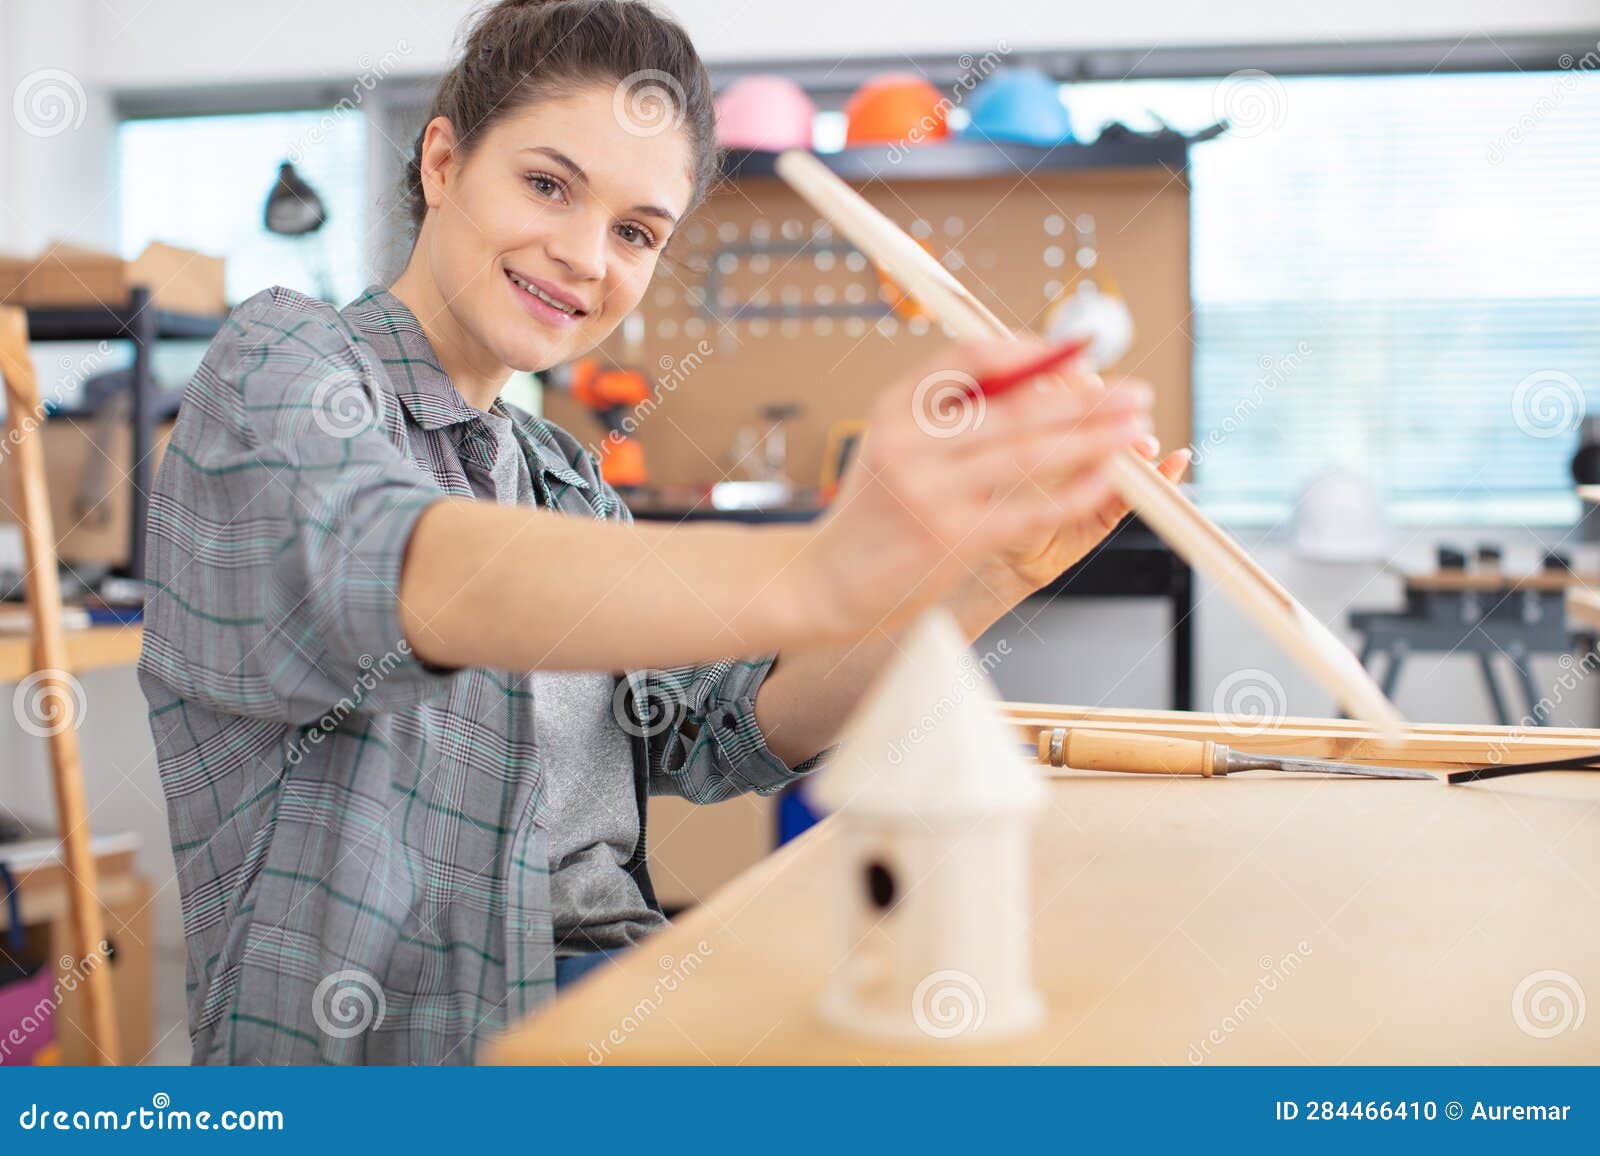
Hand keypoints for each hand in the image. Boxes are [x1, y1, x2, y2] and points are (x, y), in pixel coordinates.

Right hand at [801, 339, 1151, 640]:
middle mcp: (909, 442)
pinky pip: (1028, 508)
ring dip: (1093, 438)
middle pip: (1015, 406)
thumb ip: (947, 415)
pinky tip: (1106, 480)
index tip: (1078, 356)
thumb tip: (1031, 379)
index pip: (971, 356)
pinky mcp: (949, 537)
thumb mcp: (890, 446)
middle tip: (1135, 393)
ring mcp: (929, 490)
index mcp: (894, 408)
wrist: (821, 584)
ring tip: (1136, 430)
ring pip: (1030, 453)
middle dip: (1086, 398)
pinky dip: (1075, 491)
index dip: (1033, 352)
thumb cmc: (870, 515)